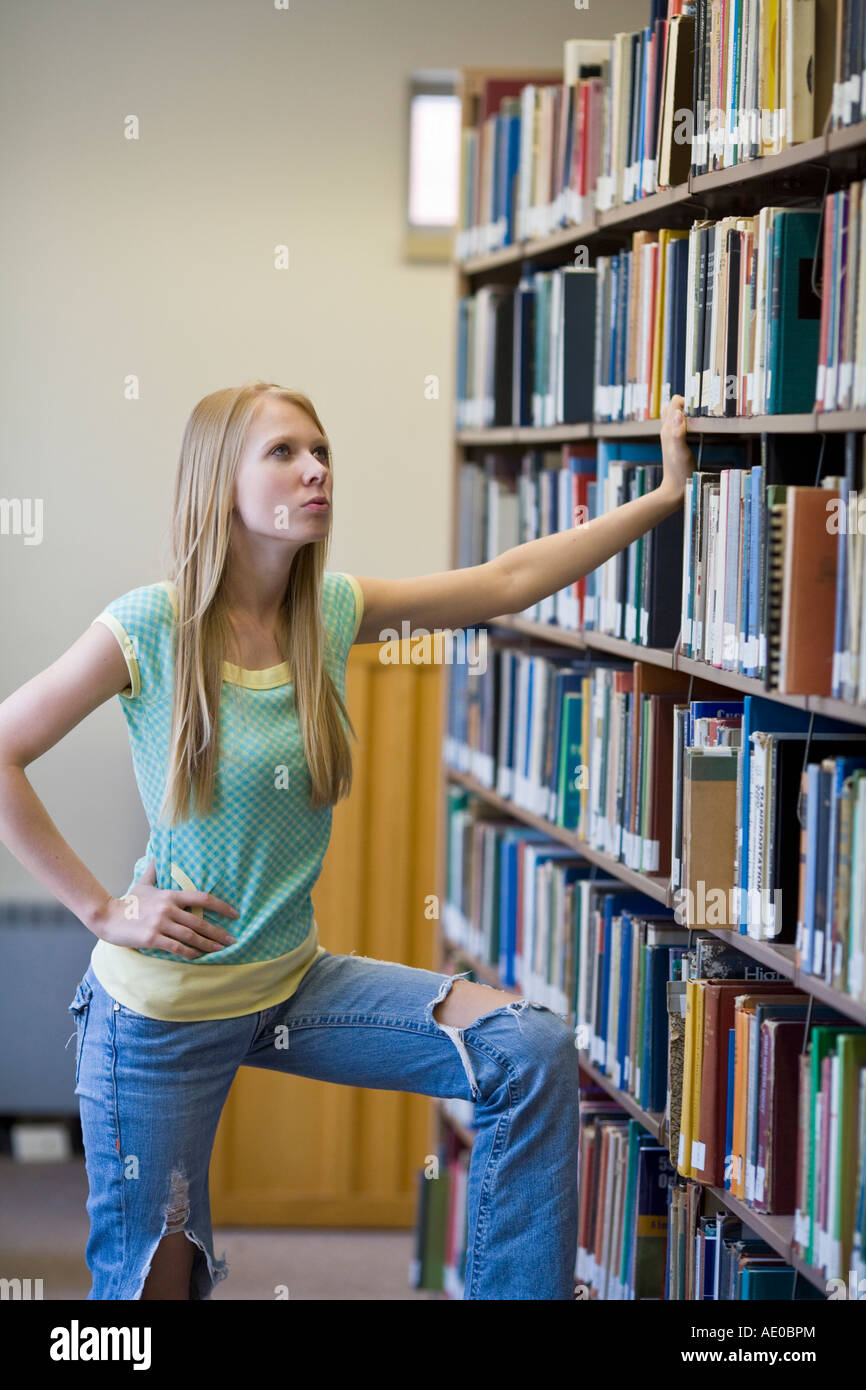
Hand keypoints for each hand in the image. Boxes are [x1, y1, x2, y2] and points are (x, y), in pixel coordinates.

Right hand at [91, 857, 239, 959]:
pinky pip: (177, 947)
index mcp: (170, 895)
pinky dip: (190, 953)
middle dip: (218, 932)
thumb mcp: (144, 883)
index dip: (221, 906)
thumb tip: (158, 853)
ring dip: (208, 944)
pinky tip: (199, 956)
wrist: (107, 916)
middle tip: (233, 939)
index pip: (202, 898)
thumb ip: (154, 870)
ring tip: (221, 950)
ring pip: (191, 936)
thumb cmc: (129, 901)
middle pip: (199, 921)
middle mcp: (168, 908)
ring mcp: (160, 924)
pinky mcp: (152, 938)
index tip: (234, 913)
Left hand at [658, 394, 695, 502]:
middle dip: (687, 402)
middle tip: (703, 408)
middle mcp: (667, 431)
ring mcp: (671, 437)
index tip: (701, 404)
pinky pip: (680, 425)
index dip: (687, 399)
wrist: (675, 490)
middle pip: (673, 406)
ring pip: (676, 415)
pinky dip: (689, 421)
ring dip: (687, 411)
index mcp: (668, 430)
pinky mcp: (676, 443)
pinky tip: (699, 427)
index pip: (674, 402)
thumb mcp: (681, 452)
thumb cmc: (680, 472)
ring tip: (703, 415)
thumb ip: (678, 433)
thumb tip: (678, 413)